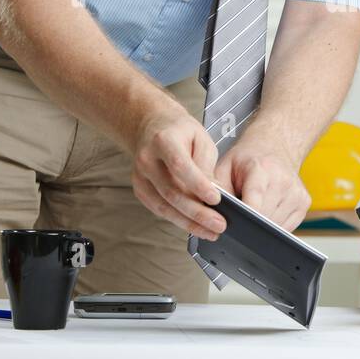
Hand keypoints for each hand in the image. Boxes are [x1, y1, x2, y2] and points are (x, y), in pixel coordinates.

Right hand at [130, 100, 222, 239]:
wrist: (151, 126)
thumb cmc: (181, 131)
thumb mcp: (200, 138)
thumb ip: (206, 165)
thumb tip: (213, 194)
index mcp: (163, 140)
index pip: (180, 166)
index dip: (198, 185)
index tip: (217, 199)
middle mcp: (147, 159)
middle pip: (172, 191)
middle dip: (198, 212)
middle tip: (219, 224)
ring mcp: (140, 176)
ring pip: (164, 206)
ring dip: (189, 223)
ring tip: (211, 232)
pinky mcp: (140, 189)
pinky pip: (159, 209)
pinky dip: (178, 220)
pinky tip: (195, 226)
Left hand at [213, 129, 311, 230]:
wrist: (274, 145)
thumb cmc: (248, 157)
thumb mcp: (224, 166)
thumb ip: (217, 189)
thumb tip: (212, 213)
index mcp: (262, 170)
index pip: (255, 203)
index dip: (245, 218)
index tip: (235, 226)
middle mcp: (283, 181)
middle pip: (264, 219)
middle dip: (249, 223)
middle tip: (241, 211)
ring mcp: (297, 193)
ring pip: (275, 227)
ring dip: (262, 224)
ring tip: (256, 206)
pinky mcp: (304, 202)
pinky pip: (287, 227)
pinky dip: (274, 224)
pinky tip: (268, 208)